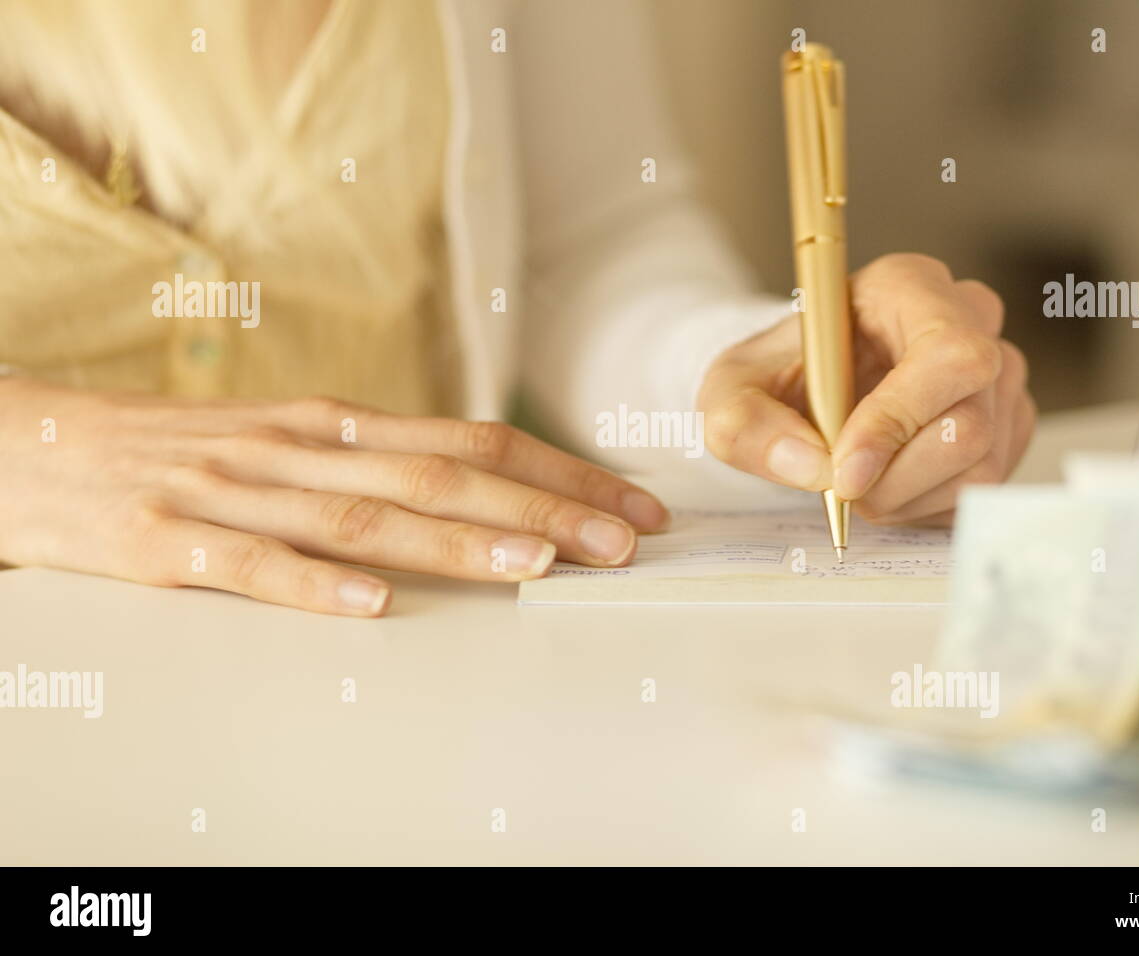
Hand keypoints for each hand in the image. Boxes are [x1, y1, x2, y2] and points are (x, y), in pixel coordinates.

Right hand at [0, 379, 668, 615]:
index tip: (627, 504)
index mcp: (336, 426)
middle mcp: (302, 449)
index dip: (557, 472)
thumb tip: (476, 491)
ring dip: (458, 541)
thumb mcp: (288, 442)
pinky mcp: (170, 540)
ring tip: (536, 564)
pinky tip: (372, 607)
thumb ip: (373, 466)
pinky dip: (314, 584)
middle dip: (543, 509)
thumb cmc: (178, 450)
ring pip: (365, 517)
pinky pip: (252, 565)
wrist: (37, 446)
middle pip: (442, 476)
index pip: (471, 441)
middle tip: (622, 542)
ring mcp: (237, 491)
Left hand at [698, 253, 1034, 525]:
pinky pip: (982, 489)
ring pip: (981, 465)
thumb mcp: (729, 392)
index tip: (843, 471)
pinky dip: (925, 506)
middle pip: (969, 423)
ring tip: (858, 483)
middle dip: (895, 476)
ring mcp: (997, 376)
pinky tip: (887, 485)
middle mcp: (970, 321)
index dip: (900, 421)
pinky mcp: (1006, 425)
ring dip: (906, 497)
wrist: (800, 390)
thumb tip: (810, 466)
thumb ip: (748, 425)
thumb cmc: (773, 376)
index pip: (947, 354)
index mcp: (908, 287)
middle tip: (840, 487)